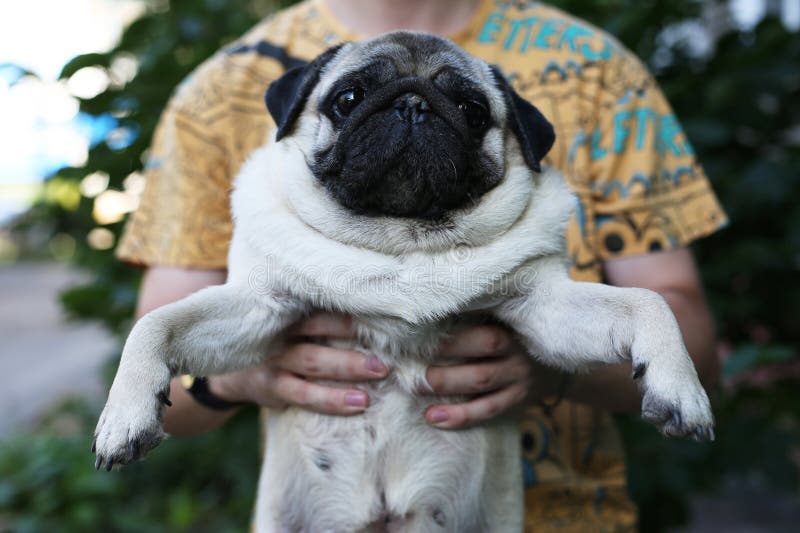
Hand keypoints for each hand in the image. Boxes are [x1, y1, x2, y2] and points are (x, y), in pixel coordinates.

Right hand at [208, 313, 388, 414]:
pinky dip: (331, 401)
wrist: (234, 372)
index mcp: (290, 309)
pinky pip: (303, 395)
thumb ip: (322, 315)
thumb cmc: (281, 341)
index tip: (381, 312)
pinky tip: (356, 405)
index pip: (320, 302)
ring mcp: (275, 358)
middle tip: (384, 355)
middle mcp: (281, 329)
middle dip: (352, 336)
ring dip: (347, 371)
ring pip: (312, 363)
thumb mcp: (292, 322)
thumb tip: (379, 308)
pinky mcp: (273, 386)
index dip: (349, 307)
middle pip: (318, 329)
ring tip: (377, 378)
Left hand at [423, 325, 557, 428]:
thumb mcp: (499, 318)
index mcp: (510, 328)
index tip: (417, 338)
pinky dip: (461, 416)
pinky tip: (435, 418)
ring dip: (447, 386)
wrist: (551, 360)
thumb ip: (471, 314)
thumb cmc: (511, 331)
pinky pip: (488, 410)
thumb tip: (425, 312)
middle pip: (482, 354)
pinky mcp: (518, 399)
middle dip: (445, 361)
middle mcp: (516, 352)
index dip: (452, 338)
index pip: (482, 332)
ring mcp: (519, 377)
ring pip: (481, 382)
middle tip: (411, 366)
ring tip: (416, 388)